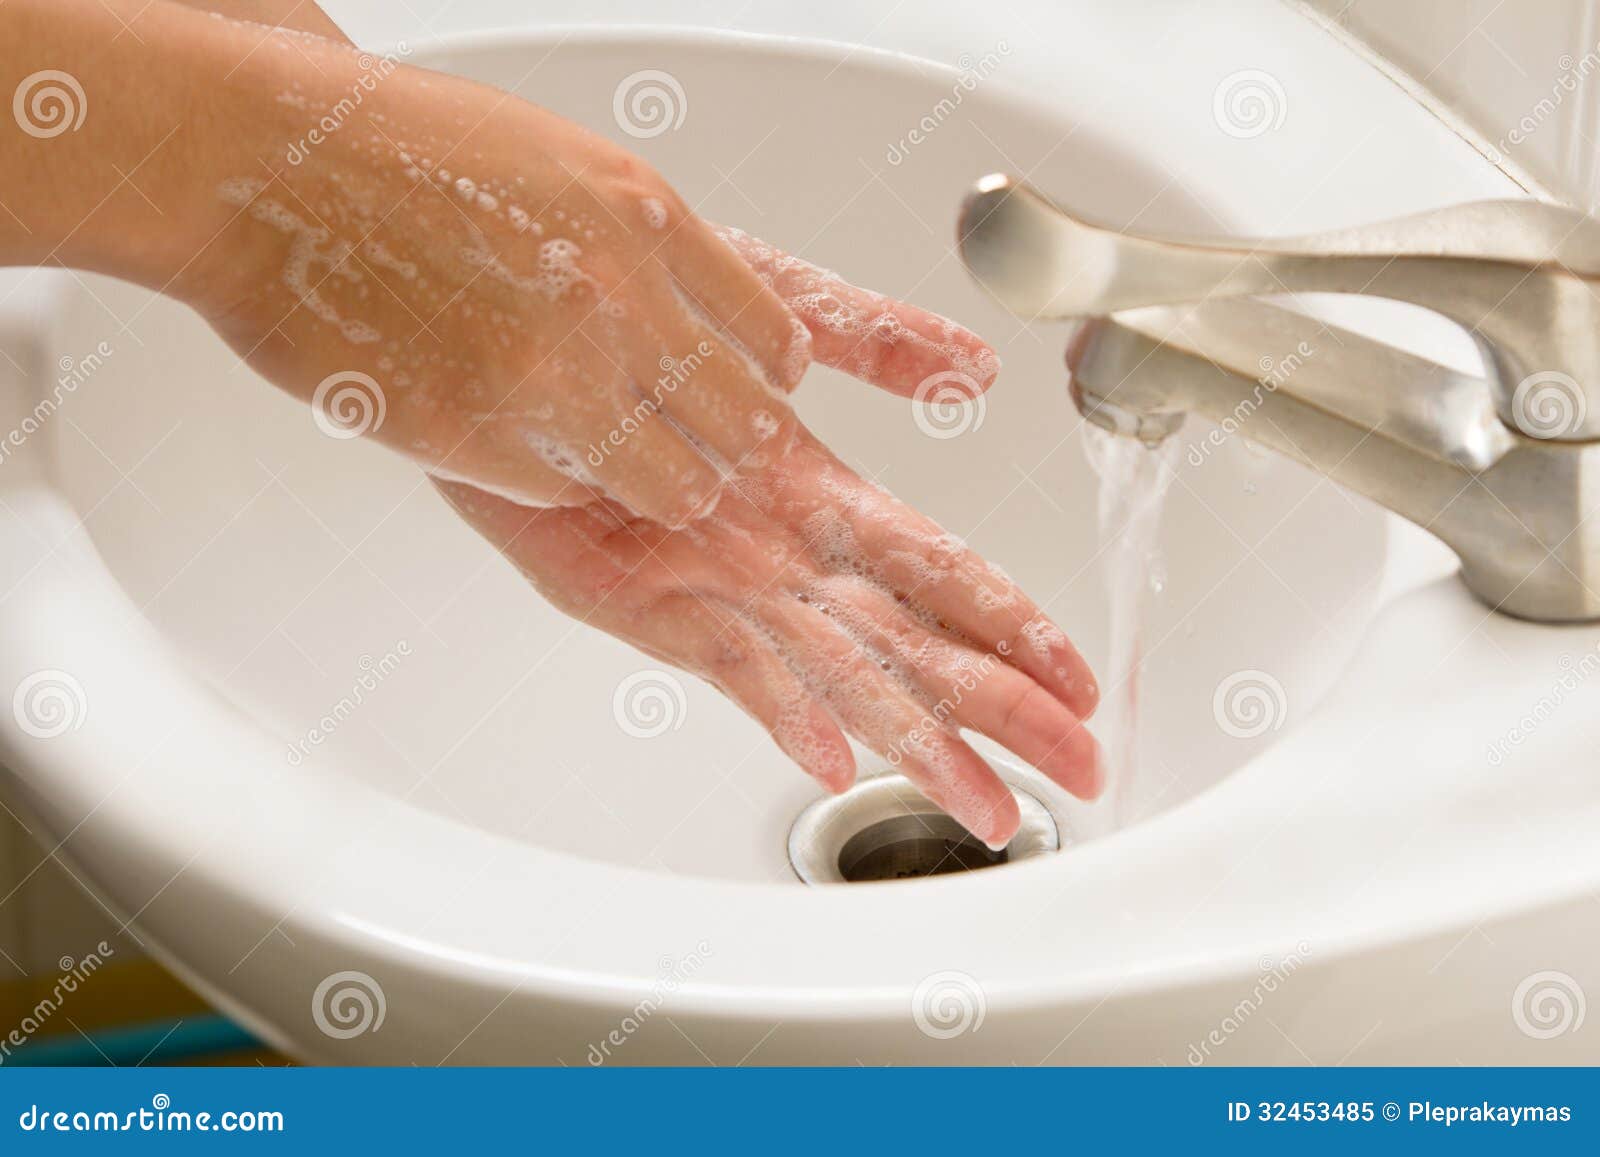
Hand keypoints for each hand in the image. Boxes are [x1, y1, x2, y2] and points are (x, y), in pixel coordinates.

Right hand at [185, 28, 815, 526]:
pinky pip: (570, 494)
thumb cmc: (397, 152)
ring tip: (648, 478)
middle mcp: (614, 301)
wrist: (266, 168)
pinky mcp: (483, 441)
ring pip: (673, 484)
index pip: (768, 333)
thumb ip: (640, 243)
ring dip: (667, 487)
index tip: (767, 389)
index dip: (771, 375)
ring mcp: (551, 378)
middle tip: (719, 454)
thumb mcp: (560, 162)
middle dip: (736, 447)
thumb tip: (695, 320)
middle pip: (742, 426)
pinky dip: (564, 482)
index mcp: (643, 218)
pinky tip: (534, 445)